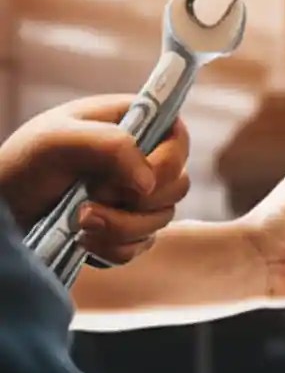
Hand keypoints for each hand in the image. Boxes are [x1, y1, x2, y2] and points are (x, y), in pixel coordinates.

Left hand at [0, 95, 189, 263]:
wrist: (0, 209)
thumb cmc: (23, 165)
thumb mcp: (58, 140)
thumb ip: (111, 146)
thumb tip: (148, 182)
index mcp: (129, 124)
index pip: (178, 138)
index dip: (168, 162)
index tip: (136, 179)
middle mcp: (138, 159)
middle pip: (177, 185)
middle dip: (139, 203)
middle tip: (92, 199)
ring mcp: (134, 197)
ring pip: (161, 220)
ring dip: (121, 228)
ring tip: (79, 222)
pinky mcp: (126, 230)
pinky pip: (142, 245)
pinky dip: (114, 248)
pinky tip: (83, 240)